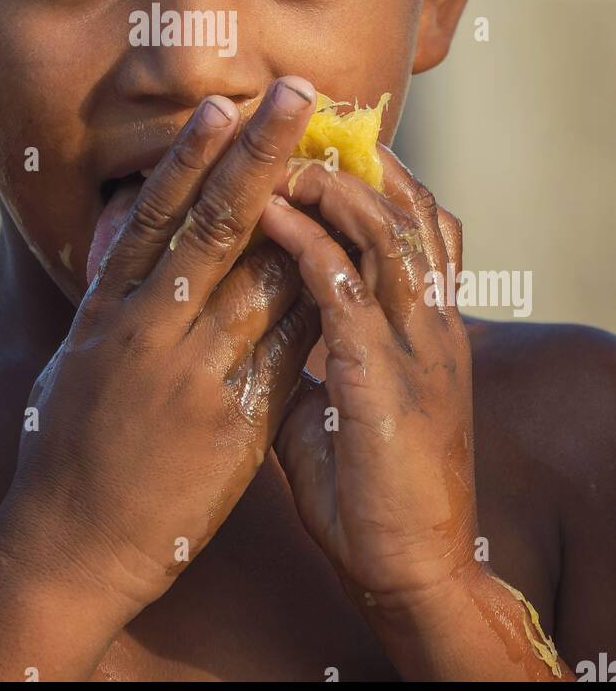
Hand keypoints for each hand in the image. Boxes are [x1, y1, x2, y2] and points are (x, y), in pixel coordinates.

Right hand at [0, 78, 321, 622]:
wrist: (72, 545)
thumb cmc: (65, 448)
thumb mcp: (76, 357)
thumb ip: (112, 296)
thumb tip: (128, 236)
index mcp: (105, 308)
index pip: (153, 212)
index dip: (191, 154)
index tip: (223, 103)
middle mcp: (148, 328)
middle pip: (215, 223)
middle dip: (260, 153)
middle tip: (296, 95)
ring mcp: (192, 373)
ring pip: (264, 277)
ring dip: (307, 219)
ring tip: (339, 165)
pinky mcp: (231, 420)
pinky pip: (287, 349)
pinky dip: (317, 304)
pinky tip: (348, 265)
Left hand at [261, 148, 478, 619]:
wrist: (408, 570)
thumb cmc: (371, 493)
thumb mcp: (339, 407)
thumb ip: (307, 358)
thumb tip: (258, 331)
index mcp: (428, 327)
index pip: (416, 225)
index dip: (376, 174)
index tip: (324, 139)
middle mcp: (432, 323)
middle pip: (408, 209)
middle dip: (356, 157)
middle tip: (298, 120)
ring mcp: (414, 346)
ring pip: (384, 232)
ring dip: (329, 185)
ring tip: (277, 151)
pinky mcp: (382, 377)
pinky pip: (344, 288)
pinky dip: (306, 242)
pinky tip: (269, 212)